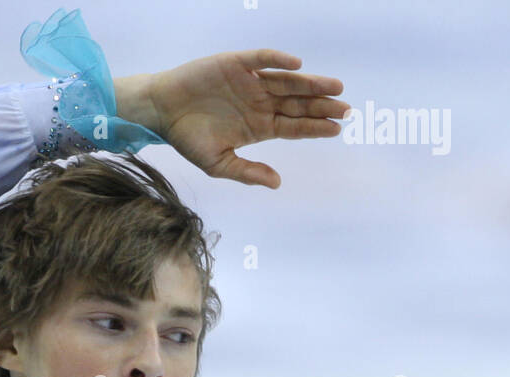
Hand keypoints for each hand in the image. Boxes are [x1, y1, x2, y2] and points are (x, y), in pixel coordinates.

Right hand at [120, 50, 349, 187]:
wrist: (161, 111)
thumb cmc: (188, 139)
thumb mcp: (218, 165)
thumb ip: (248, 173)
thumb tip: (277, 183)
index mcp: (258, 127)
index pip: (294, 127)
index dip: (316, 128)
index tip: (338, 129)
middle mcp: (259, 103)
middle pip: (298, 104)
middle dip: (322, 106)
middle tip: (347, 108)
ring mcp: (250, 82)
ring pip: (287, 82)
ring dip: (310, 84)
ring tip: (335, 87)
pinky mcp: (236, 64)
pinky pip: (262, 60)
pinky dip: (278, 61)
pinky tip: (297, 65)